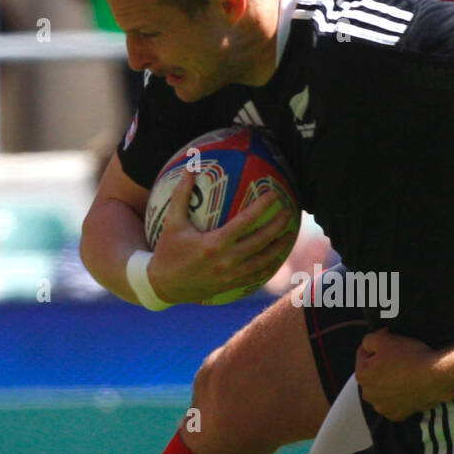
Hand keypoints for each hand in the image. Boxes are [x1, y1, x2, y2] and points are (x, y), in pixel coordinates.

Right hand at [147, 169, 295, 304]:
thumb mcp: (172, 223)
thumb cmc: (168, 251)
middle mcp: (225, 261)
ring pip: (262, 261)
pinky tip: (277, 256)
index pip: (244, 222)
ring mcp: (230, 276)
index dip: (262, 208)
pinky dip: (270, 266)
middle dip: (277, 226)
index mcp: (213, 244)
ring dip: (278, 247)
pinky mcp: (231, 286)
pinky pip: (256, 275)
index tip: (274, 195)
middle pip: (260, 242)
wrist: (163, 286)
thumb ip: (182, 194)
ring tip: (289, 234)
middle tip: (289, 212)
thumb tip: (190, 167)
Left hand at [356, 329, 443, 420]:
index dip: (378, 345)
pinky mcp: (397, 415)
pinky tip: (409, 387)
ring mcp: (383, 407)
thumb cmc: (410, 357)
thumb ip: (368, 340)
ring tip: (405, 373)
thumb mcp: (385, 339)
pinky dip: (399, 396)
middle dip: (381, 366)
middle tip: (400, 358)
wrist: (436, 376)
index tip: (392, 342)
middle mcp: (368, 395)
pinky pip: (395, 403)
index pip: (364, 354)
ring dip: (389, 382)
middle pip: (372, 374)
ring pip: (383, 390)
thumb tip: (369, 344)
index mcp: (362, 375)